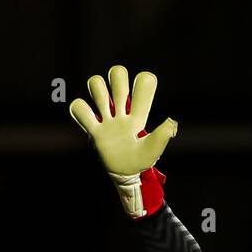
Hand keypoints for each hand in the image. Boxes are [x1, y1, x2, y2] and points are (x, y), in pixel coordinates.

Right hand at [69, 65, 176, 216]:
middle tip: (121, 102)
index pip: (143, 83)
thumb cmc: (139, 162)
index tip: (143, 91)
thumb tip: (171, 122)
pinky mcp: (93, 129)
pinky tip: (90, 122)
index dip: (143, 82)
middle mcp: (122, 111)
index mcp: (138, 114)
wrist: (123, 176)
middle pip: (116, 74)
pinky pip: (80, 108)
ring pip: (96, 84)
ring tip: (105, 113)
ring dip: (98, 92)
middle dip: (118, 80)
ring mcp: (106, 118)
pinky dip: (81, 109)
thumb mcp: (152, 151)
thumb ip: (161, 137)